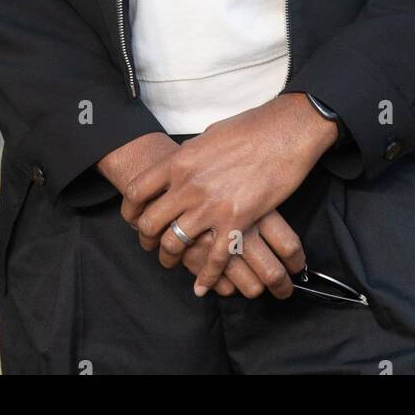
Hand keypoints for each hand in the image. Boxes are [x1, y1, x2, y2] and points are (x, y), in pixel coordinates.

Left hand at [121, 93, 336, 294]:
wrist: (285, 131)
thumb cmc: (250, 128)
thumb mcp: (208, 135)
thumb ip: (190, 156)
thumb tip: (182, 167)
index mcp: (180, 161)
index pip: (137, 191)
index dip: (130, 210)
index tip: (133, 218)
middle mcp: (188, 185)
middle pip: (151, 222)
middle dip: (146, 239)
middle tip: (151, 245)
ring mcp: (211, 205)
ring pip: (175, 243)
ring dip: (170, 258)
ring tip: (172, 263)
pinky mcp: (236, 220)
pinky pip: (215, 258)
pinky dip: (206, 277)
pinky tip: (202, 286)